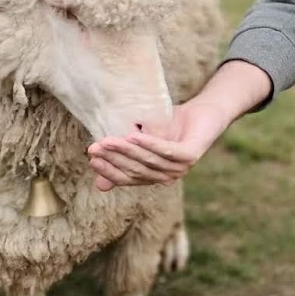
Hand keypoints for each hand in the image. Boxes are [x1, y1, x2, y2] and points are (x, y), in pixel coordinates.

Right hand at [86, 99, 228, 190]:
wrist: (203, 112)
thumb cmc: (171, 125)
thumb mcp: (142, 140)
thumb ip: (124, 157)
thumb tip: (99, 184)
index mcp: (154, 176)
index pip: (127, 179)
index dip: (108, 170)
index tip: (91, 158)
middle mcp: (167, 176)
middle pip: (135, 170)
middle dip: (112, 159)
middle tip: (94, 148)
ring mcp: (180, 167)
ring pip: (147, 161)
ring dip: (125, 150)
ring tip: (107, 140)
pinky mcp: (191, 155)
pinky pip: (166, 151)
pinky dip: (148, 144)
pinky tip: (132, 135)